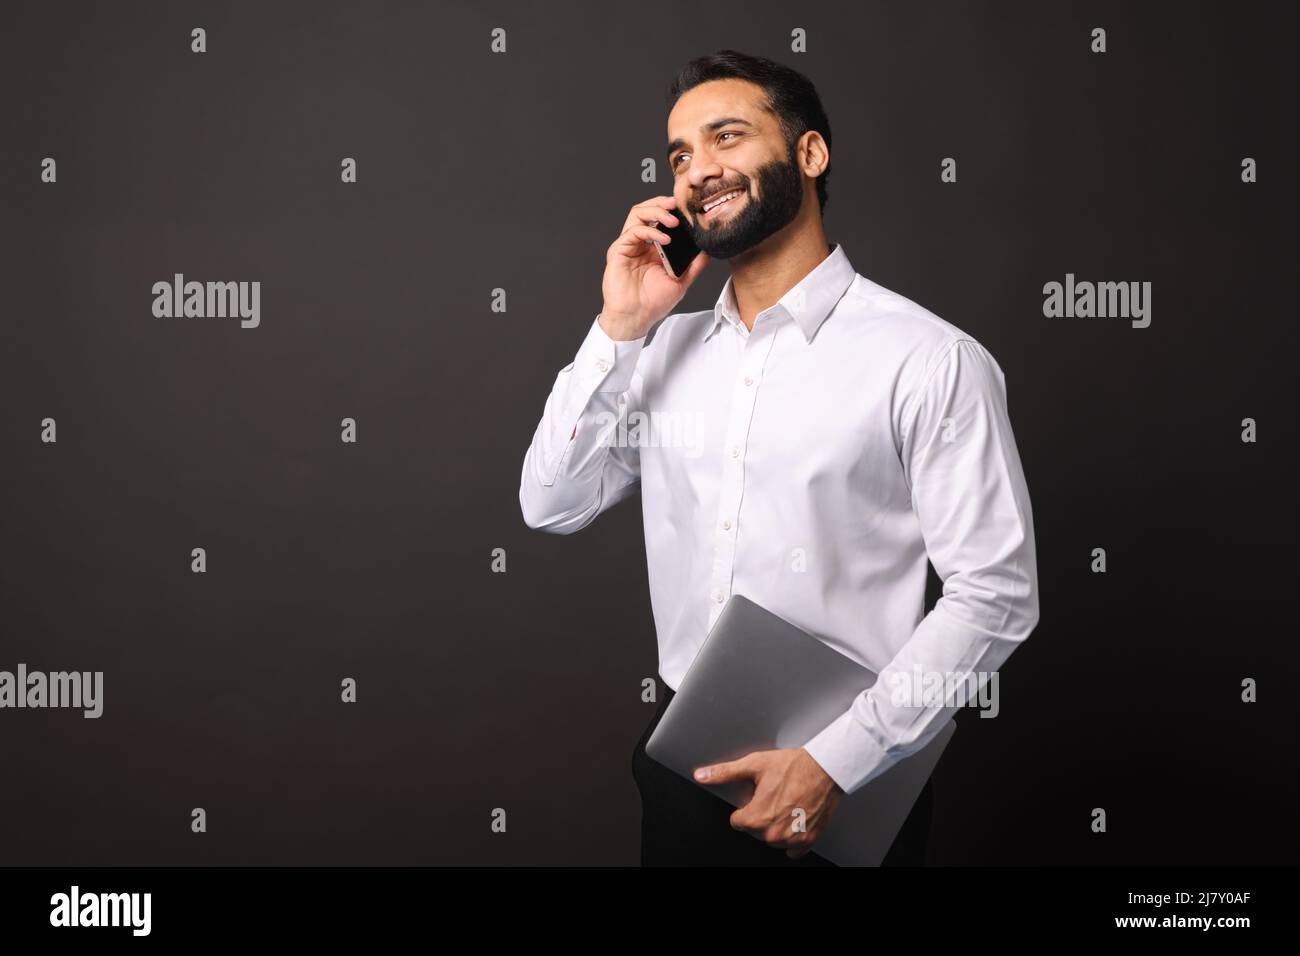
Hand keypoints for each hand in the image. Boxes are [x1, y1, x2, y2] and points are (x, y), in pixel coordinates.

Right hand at [599, 195, 709, 340]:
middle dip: (662, 203)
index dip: (671, 210)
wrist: (636, 318)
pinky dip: (650, 231)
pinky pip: (634, 232)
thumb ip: (694, 265)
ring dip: (656, 211)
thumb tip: (708, 251)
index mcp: (652, 247)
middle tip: (677, 204)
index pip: (659, 218)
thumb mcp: (681, 281)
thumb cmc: (653, 303)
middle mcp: (639, 243)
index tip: (687, 208)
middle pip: (646, 210)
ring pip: (637, 214)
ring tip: (673, 219)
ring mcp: (628, 246)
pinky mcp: (618, 251)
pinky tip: (665, 239)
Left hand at [694, 748, 843, 858]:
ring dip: (776, 825)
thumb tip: (702, 776)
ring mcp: (792, 839)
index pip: (738, 822)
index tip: (757, 796)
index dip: (745, 807)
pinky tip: (796, 818)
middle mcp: (774, 834)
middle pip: (755, 831)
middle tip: (774, 795)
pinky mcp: (808, 840)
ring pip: (772, 839)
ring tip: (786, 803)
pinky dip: (792, 836)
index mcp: (757, 818)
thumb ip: (725, 773)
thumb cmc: (794, 766)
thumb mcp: (755, 764)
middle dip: (761, 815)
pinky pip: (792, 850)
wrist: (826, 769)